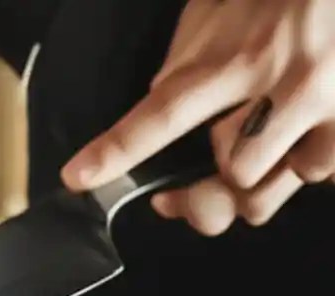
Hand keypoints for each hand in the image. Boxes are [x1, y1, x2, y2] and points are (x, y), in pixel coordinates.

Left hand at [60, 0, 334, 235]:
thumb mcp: (215, 13)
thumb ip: (186, 63)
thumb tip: (157, 105)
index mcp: (233, 56)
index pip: (165, 113)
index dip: (118, 150)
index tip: (79, 177)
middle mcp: (282, 82)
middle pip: (232, 171)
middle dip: (213, 180)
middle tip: (200, 177)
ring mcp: (326, 103)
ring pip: (274, 185)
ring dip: (260, 177)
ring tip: (264, 145)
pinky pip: (316, 176)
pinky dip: (305, 167)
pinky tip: (303, 139)